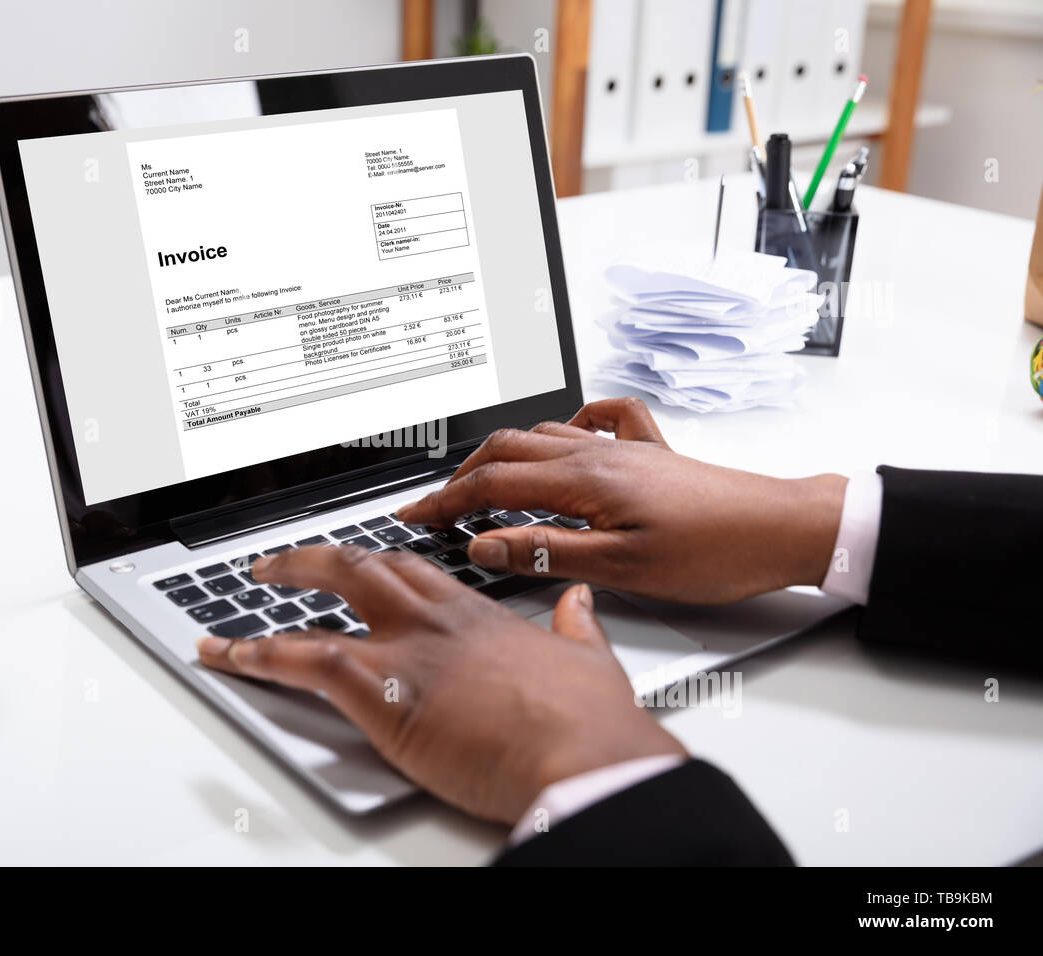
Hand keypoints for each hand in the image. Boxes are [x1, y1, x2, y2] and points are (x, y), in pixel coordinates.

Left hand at [197, 545, 685, 824]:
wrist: (582, 752)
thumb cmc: (588, 720)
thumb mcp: (588, 659)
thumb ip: (575, 626)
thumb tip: (579, 604)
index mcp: (477, 615)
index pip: (415, 570)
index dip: (381, 562)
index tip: (362, 558)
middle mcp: (435, 621)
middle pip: (363, 566)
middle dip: (317, 560)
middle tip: (282, 562)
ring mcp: (406, 651)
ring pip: (325, 599)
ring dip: (276, 597)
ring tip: (244, 599)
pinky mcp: (382, 693)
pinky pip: (305, 660)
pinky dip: (260, 654)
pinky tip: (232, 655)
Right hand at [397, 397, 845, 603]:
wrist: (782, 528)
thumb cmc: (714, 552)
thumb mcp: (621, 568)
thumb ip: (548, 552)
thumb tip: (485, 543)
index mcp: (586, 482)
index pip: (494, 486)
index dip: (446, 501)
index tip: (415, 516)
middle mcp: (599, 454)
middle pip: (507, 450)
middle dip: (462, 476)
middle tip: (435, 504)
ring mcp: (625, 449)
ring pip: (544, 434)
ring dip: (503, 455)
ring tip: (482, 482)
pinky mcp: (650, 453)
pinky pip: (601, 419)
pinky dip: (570, 424)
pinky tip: (567, 437)